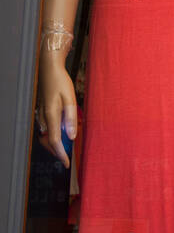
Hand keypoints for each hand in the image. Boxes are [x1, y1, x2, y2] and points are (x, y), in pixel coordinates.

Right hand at [36, 53, 76, 168]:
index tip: (67, 163)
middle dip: (57, 152)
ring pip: (46, 136)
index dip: (61, 154)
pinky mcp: (43, 111)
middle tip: (67, 158)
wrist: (49, 68)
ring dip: (55, 144)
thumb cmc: (60, 81)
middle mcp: (44, 117)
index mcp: (51, 115)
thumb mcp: (70, 99)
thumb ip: (71, 118)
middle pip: (48, 141)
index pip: (54, 141)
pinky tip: (62, 134)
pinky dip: (53, 135)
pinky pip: (47, 128)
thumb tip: (71, 136)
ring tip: (66, 148)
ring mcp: (42, 114)